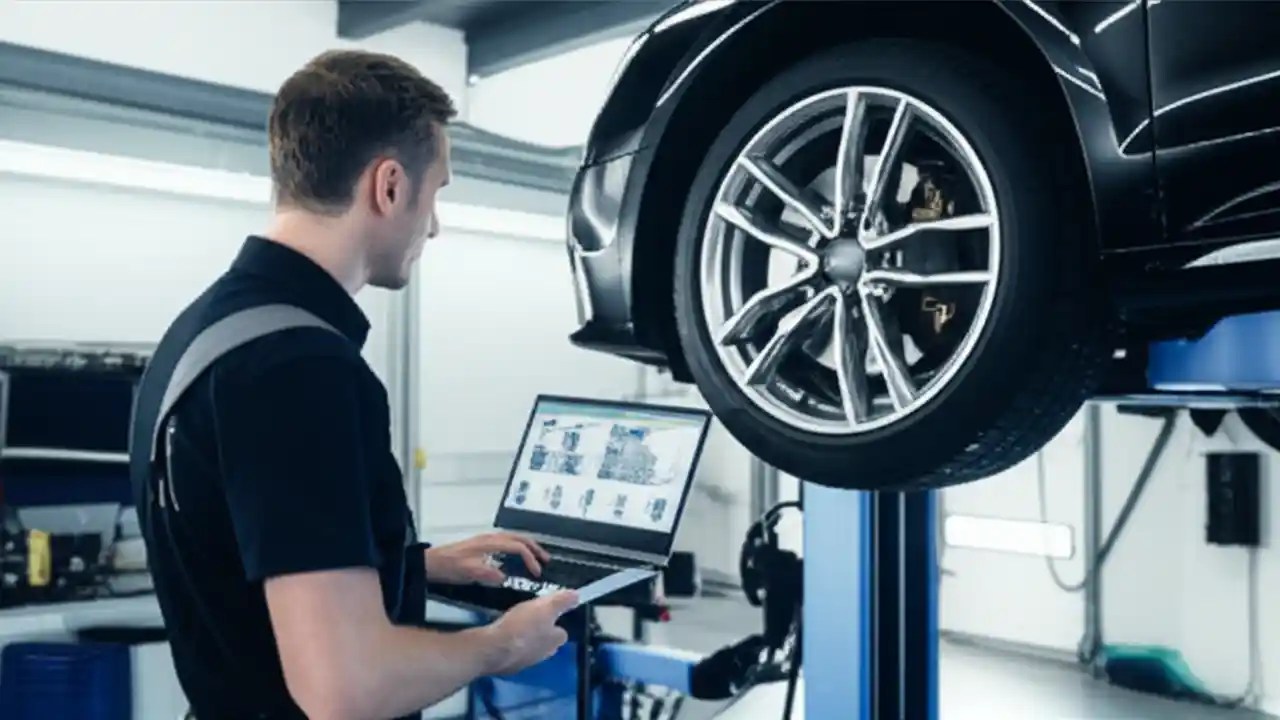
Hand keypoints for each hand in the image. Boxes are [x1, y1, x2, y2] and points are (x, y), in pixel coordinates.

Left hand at [424, 532, 550, 585]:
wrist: (430, 562)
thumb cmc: (449, 567)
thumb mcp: (467, 572)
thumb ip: (486, 573)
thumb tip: (504, 576)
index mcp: (490, 543)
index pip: (517, 547)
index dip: (530, 558)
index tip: (536, 572)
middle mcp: (490, 538)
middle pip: (519, 538)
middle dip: (534, 548)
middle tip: (545, 560)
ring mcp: (486, 540)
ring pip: (513, 538)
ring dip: (527, 546)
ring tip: (536, 557)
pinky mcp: (482, 544)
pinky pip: (506, 541)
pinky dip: (517, 547)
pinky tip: (516, 557)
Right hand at [483, 591, 578, 674]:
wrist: (493, 649)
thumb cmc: (522, 626)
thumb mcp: (544, 607)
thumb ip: (561, 602)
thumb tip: (577, 597)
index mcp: (554, 641)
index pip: (562, 633)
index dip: (556, 623)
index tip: (548, 614)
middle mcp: (543, 656)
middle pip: (546, 643)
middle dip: (540, 634)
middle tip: (530, 619)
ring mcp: (524, 663)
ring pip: (529, 649)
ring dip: (524, 640)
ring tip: (513, 626)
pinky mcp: (506, 667)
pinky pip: (512, 654)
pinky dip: (509, 646)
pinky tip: (500, 637)